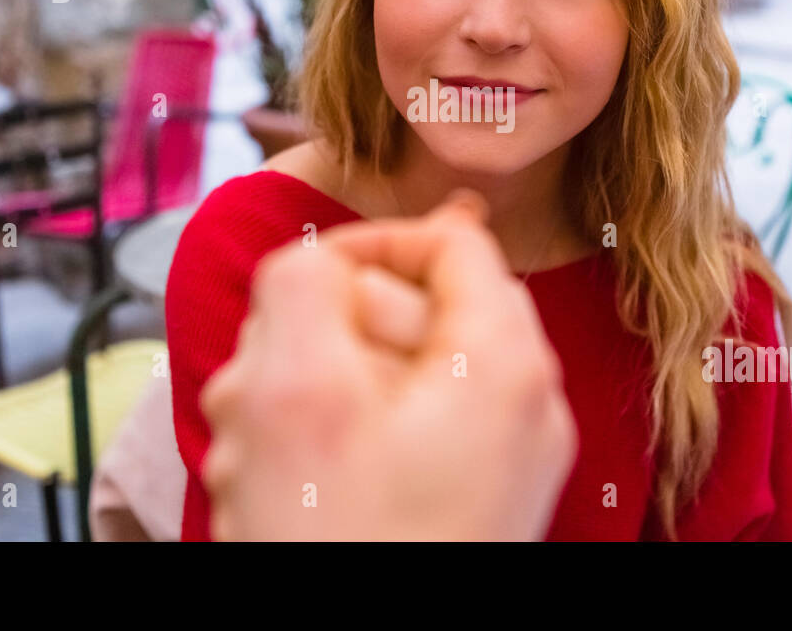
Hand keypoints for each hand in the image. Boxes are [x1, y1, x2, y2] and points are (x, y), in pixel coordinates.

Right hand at [199, 191, 577, 540]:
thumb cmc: (339, 550)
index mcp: (505, 361)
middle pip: (418, 310)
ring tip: (270, 452)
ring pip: (397, 375)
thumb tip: (318, 260)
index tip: (302, 282)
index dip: (367, 244)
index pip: (452, 242)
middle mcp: (524, 406)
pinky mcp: (471, 502)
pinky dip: (345, 441)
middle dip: (328, 334)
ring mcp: (502, 461)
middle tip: (267, 384)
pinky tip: (296, 484)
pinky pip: (405, 434)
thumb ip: (301, 280)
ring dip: (322, 394)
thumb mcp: (293, 387)